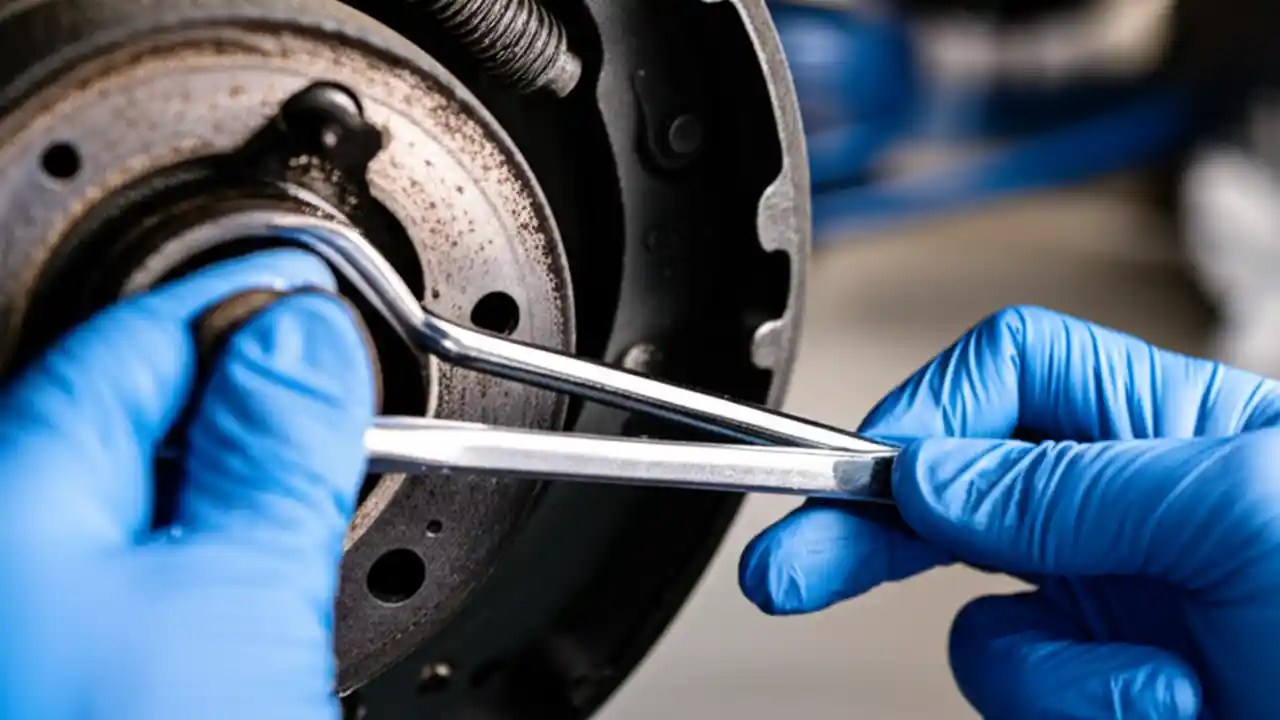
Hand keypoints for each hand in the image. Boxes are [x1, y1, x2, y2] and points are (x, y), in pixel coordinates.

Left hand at [0, 250, 373, 718]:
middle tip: (336, 374)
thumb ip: (275, 453)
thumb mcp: (238, 599)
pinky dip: (197, 550)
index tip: (318, 285)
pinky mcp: (53, 668)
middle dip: (236, 381)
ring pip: (129, 497)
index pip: (138, 336)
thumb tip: (306, 332)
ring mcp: (21, 613)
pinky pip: (124, 576)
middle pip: (125, 412)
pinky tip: (240, 579)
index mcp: (16, 493)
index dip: (245, 297)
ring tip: (306, 472)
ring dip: (222, 472)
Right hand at [740, 306, 1279, 718]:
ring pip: (990, 631)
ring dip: (1058, 676)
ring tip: (1165, 693)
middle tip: (788, 572)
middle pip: (961, 495)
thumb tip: (938, 477)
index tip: (869, 477)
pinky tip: (1170, 715)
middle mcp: (1133, 518)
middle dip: (871, 534)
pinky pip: (1031, 700)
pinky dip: (1083, 713)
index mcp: (1173, 433)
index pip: (1008, 380)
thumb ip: (1073, 490)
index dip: (930, 416)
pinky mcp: (1111, 697)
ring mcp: (1121, 616)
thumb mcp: (1244, 521)